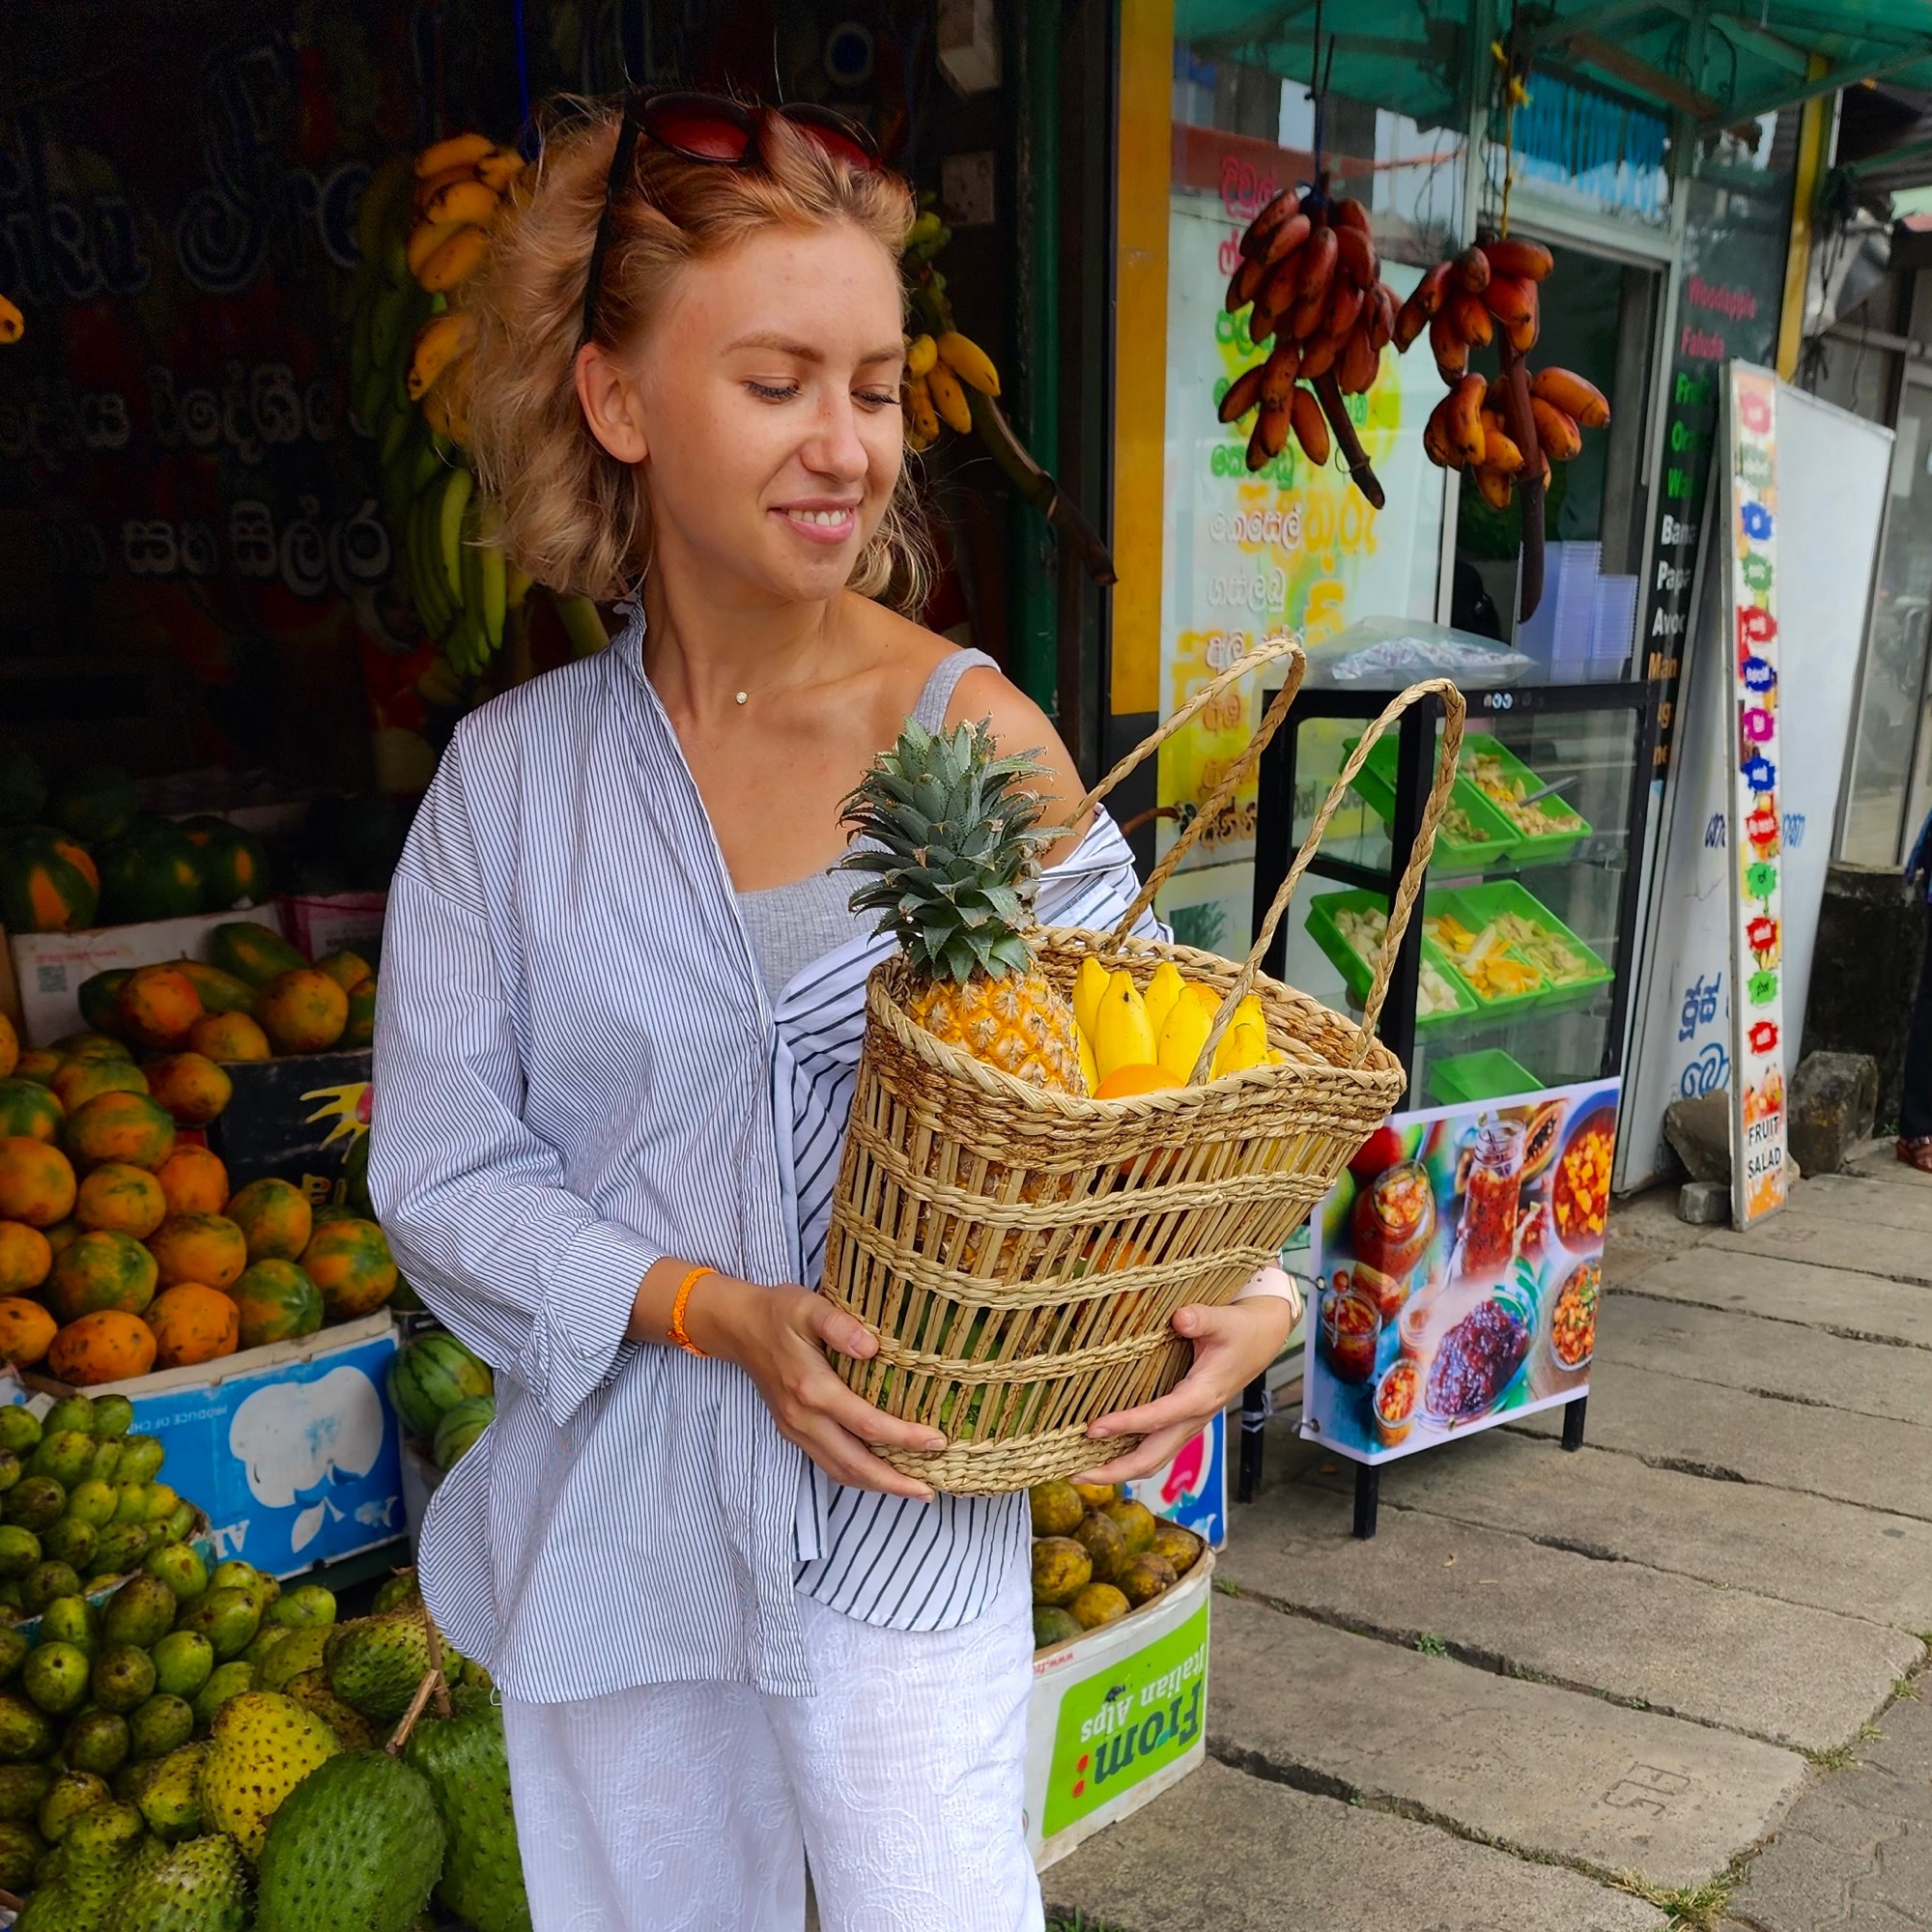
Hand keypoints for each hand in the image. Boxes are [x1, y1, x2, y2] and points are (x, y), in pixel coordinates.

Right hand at [691, 1276, 945, 1501]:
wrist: (738, 1327)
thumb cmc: (779, 1312)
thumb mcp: (809, 1306)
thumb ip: (840, 1325)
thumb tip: (872, 1348)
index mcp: (812, 1388)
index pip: (868, 1425)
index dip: (905, 1438)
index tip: (937, 1442)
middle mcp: (803, 1418)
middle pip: (855, 1464)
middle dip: (894, 1482)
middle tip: (930, 1490)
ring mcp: (795, 1428)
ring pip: (839, 1471)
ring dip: (876, 1485)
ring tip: (911, 1489)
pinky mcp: (792, 1430)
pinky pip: (827, 1463)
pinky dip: (855, 1475)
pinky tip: (877, 1473)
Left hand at [1072, 1294, 1297, 1484]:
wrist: (1261, 1340)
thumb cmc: (1239, 1330)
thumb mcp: (1224, 1320)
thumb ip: (1201, 1319)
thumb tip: (1180, 1318)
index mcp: (1201, 1395)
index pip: (1159, 1417)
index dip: (1126, 1425)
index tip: (1092, 1429)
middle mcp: (1194, 1418)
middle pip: (1152, 1458)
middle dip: (1114, 1471)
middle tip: (1073, 1473)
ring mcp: (1189, 1424)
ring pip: (1153, 1459)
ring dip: (1118, 1471)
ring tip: (1079, 1472)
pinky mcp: (1184, 1422)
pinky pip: (1155, 1449)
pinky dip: (1129, 1458)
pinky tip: (1103, 1453)